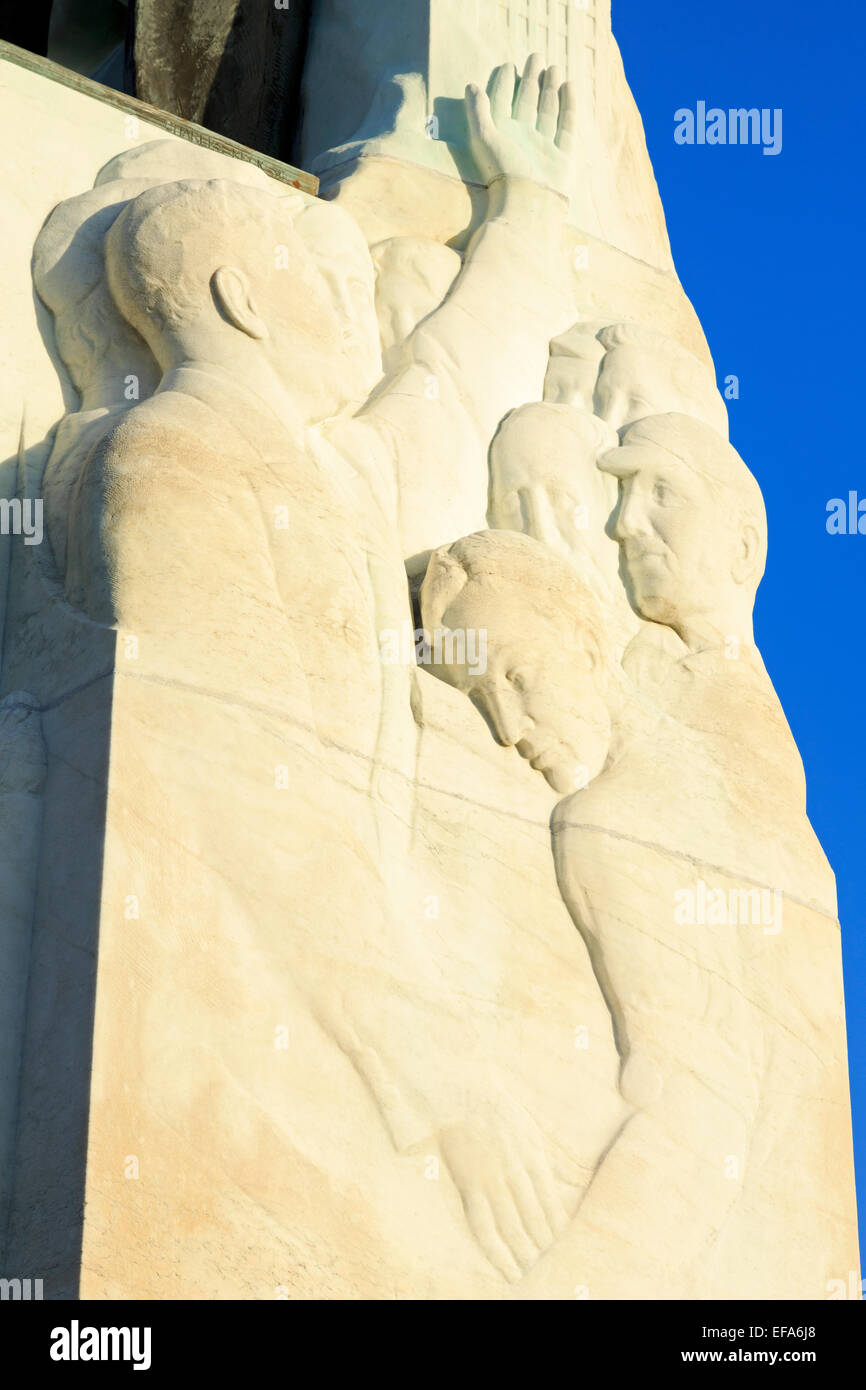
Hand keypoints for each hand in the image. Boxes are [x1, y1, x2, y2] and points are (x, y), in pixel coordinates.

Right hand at [438, 1089, 579, 1281]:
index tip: (563, 1247)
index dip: (558, 1230)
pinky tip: (506, 1266)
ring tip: (532, 1273)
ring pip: (515, 1228)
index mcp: (534, 1158)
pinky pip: (485, 1225)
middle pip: (536, 1220)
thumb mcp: (529, 1131)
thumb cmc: (496, 1112)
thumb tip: (563, 1180)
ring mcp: (493, 1180)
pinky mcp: (470, 1184)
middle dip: (545, 1246)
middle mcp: (518, 1172)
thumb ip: (543, 1159)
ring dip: (525, 1253)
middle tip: (550, 1267)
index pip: (552, 1205)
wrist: (461, 1093)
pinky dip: (497, 1250)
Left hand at [466, 54, 576, 198]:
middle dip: (531, 79)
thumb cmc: (502, 173)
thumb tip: (470, 85)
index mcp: (502, 135)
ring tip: (553, 67)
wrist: (527, 205)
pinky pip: (566, 126)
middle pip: (527, 103)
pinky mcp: (562, 156)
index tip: (507, 65)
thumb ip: (477, 111)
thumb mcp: (483, 138)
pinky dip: (568, 106)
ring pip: (548, 111)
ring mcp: (544, 148)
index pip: (503, 103)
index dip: (504, 84)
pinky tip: (569, 87)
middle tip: (535, 56)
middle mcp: (523, 140)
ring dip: (550, 88)